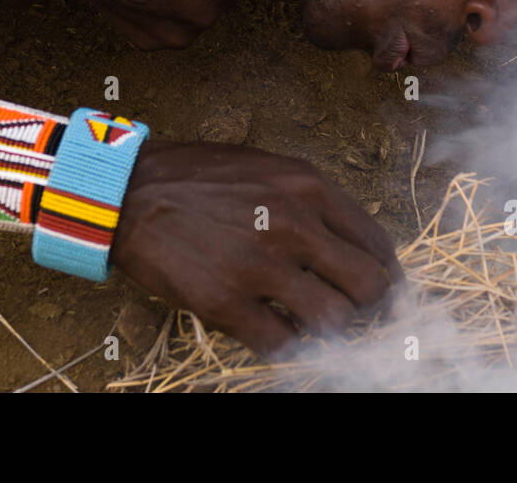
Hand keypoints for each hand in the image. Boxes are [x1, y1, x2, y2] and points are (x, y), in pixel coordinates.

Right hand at [110, 140, 402, 355]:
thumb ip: (312, 202)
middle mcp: (294, 224)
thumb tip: (351, 244)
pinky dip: (285, 347)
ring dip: (328, 329)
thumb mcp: (268, 168)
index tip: (379, 291)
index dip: (386, 275)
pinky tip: (273, 332)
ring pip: (334, 321)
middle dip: (369, 308)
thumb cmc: (198, 178)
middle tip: (354, 314)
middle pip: (369, 287)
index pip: (377, 244)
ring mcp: (261, 266)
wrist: (130, 192)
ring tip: (310, 323)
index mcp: (309, 188)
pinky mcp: (227, 302)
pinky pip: (281, 345)